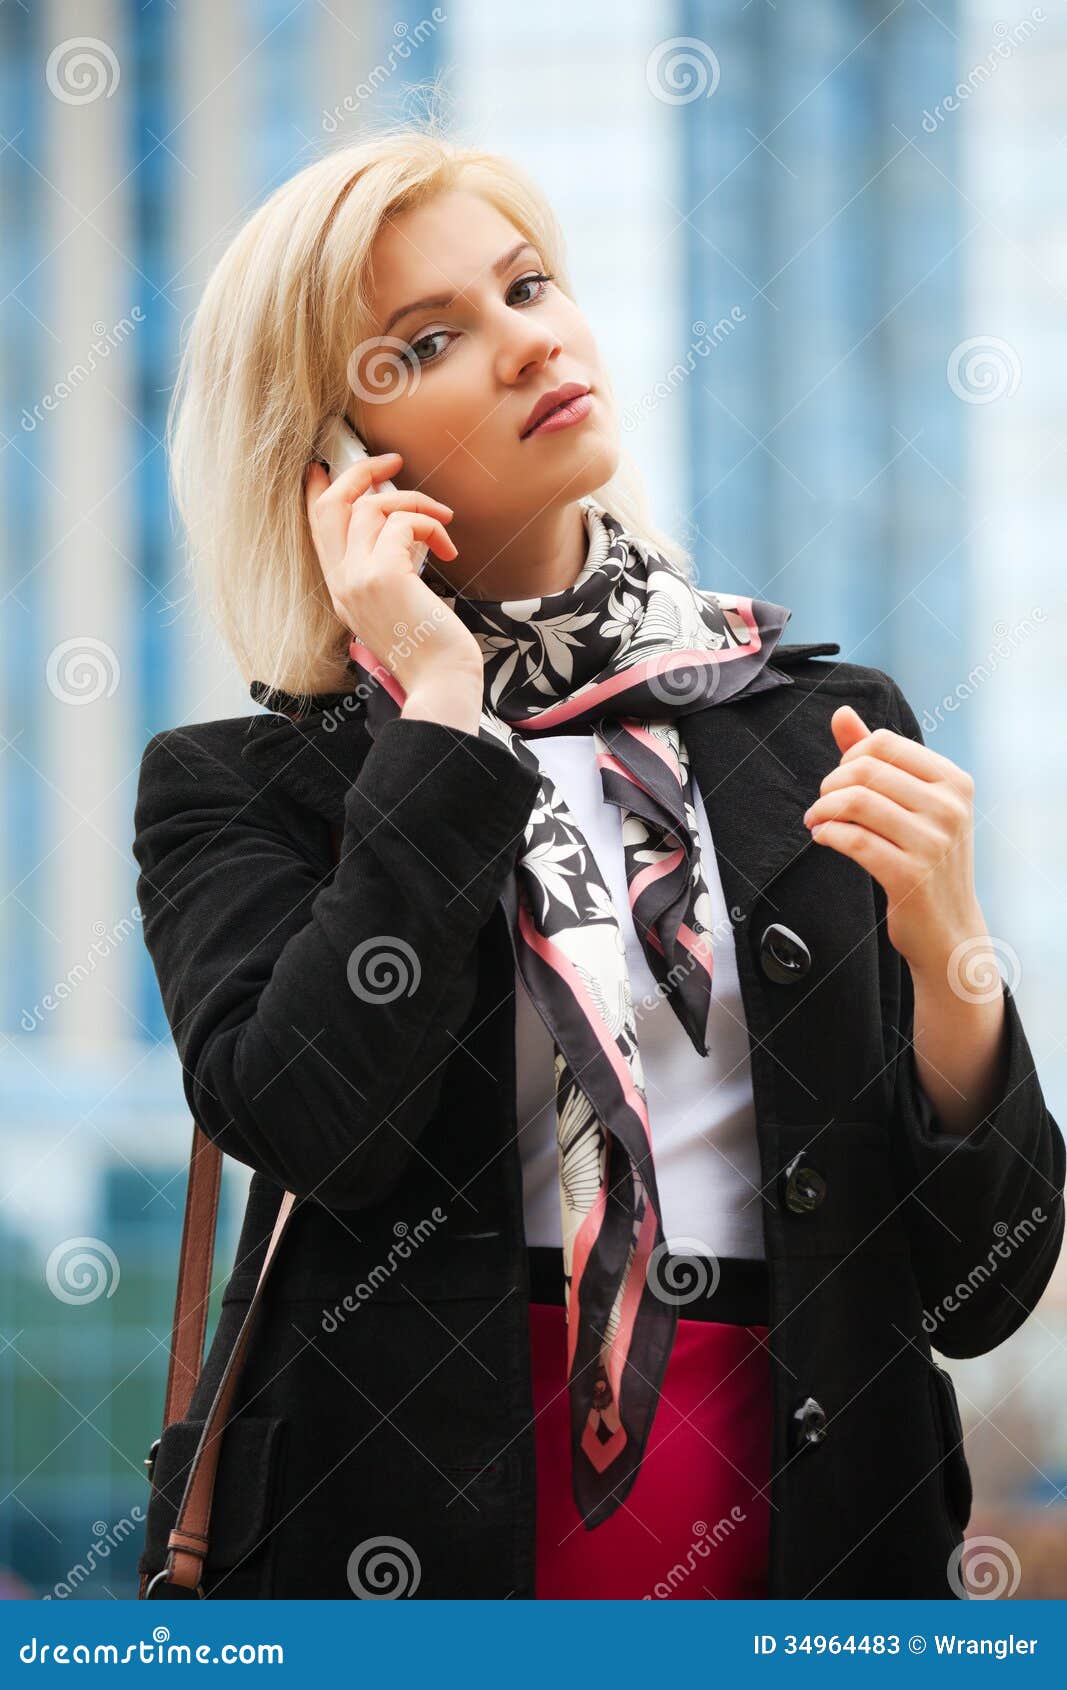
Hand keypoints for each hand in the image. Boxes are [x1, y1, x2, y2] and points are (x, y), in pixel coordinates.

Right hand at [305, 450, 482, 695]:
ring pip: (372, 506)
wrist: (439, 682)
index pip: (316, 528)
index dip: (320, 490)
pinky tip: (447, 545)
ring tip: (442, 519)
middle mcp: (342, 582)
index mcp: (341, 589)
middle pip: (331, 505)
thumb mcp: (396, 607)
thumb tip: (402, 528)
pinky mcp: (384, 575)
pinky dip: (429, 523)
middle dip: (360, 472)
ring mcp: (358, 578)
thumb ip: (387, 569)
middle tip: (392, 460)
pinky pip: (402, 523)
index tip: (329, 466)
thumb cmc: (429, 649)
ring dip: (413, 500)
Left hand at [802, 704, 985, 972]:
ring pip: (856, 801)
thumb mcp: (913, 804)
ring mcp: (933, 842)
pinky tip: (822, 838)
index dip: (849, 756)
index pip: (884, 742)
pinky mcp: (910, 875)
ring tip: (816, 821)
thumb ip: (877, 757)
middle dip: (831, 783)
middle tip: (822, 804)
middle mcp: (950, 807)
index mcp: (954, 781)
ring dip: (823, 810)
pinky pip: (852, 839)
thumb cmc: (925, 858)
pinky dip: (827, 834)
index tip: (840, 780)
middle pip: (866, 769)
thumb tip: (841, 713)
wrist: (949, 929)